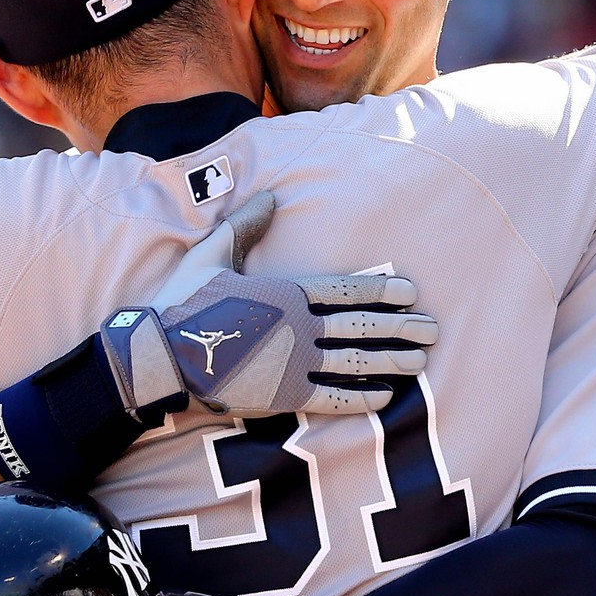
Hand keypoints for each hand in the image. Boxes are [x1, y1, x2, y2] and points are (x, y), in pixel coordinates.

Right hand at [100, 191, 435, 416]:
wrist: (162, 354)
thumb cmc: (186, 300)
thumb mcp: (213, 253)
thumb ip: (246, 226)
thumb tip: (271, 197)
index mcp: (285, 292)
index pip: (346, 289)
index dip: (382, 290)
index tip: (412, 292)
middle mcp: (298, 327)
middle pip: (361, 325)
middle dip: (400, 327)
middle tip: (432, 329)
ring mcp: (293, 362)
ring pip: (354, 361)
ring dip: (390, 361)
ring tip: (420, 362)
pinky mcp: (283, 395)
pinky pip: (332, 397)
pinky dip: (361, 398)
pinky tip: (385, 396)